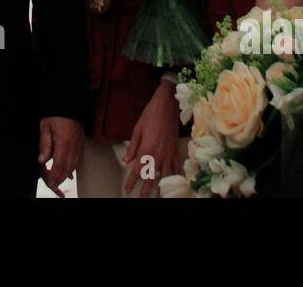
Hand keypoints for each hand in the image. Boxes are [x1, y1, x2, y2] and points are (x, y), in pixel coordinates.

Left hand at [38, 116, 83, 196]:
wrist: (68, 102)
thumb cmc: (56, 113)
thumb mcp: (45, 127)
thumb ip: (44, 145)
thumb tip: (42, 160)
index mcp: (63, 142)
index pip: (58, 164)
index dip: (54, 175)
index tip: (50, 182)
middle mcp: (73, 145)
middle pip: (68, 168)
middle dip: (60, 178)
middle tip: (53, 183)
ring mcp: (79, 144)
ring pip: (74, 164)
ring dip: (67, 174)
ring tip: (59, 179)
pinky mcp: (81, 142)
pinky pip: (78, 158)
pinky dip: (73, 167)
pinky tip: (68, 170)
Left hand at [123, 81, 181, 197]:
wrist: (168, 105)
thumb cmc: (151, 114)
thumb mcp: (137, 129)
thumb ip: (132, 146)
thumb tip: (126, 160)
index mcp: (147, 149)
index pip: (138, 170)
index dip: (132, 181)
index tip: (127, 188)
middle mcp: (159, 154)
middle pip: (152, 177)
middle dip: (146, 190)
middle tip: (142, 198)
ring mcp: (169, 153)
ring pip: (165, 175)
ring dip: (161, 187)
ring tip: (159, 196)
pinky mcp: (176, 150)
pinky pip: (176, 167)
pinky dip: (174, 176)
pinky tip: (173, 182)